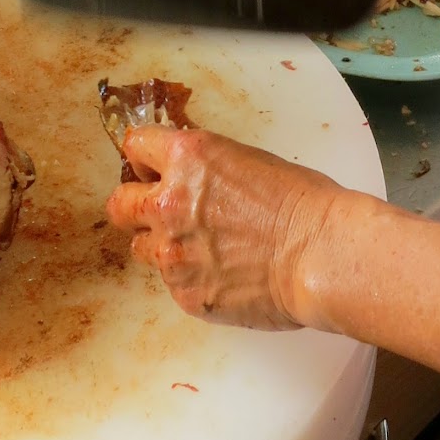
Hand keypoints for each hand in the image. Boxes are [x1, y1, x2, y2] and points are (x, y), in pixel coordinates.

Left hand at [105, 127, 354, 329]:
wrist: (320, 254)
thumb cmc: (302, 202)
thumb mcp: (250, 162)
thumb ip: (207, 172)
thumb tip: (195, 184)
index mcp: (188, 158)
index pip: (136, 146)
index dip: (146, 158)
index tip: (152, 167)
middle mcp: (169, 203)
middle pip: (119, 204)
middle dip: (135, 206)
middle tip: (161, 211)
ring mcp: (172, 253)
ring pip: (142, 248)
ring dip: (163, 245)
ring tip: (204, 247)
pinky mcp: (183, 294)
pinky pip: (173, 283)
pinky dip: (192, 278)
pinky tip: (225, 272)